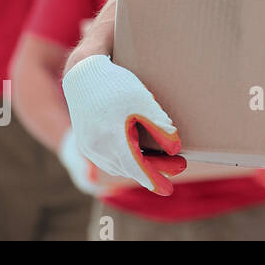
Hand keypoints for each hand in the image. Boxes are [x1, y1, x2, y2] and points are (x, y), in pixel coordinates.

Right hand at [61, 54, 185, 194]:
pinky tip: (140, 154)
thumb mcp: (143, 102)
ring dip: (140, 165)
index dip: (154, 179)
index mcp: (112, 138)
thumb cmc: (116, 85)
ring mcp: (89, 147)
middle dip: (156, 168)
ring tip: (164, 160)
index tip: (169, 190)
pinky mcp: (86, 143)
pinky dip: (126, 160)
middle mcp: (97, 148)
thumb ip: (159, 126)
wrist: (83, 75)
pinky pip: (108, 159)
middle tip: (181, 165)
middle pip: (130, 167)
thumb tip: (174, 149)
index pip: (137, 168)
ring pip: (119, 165)